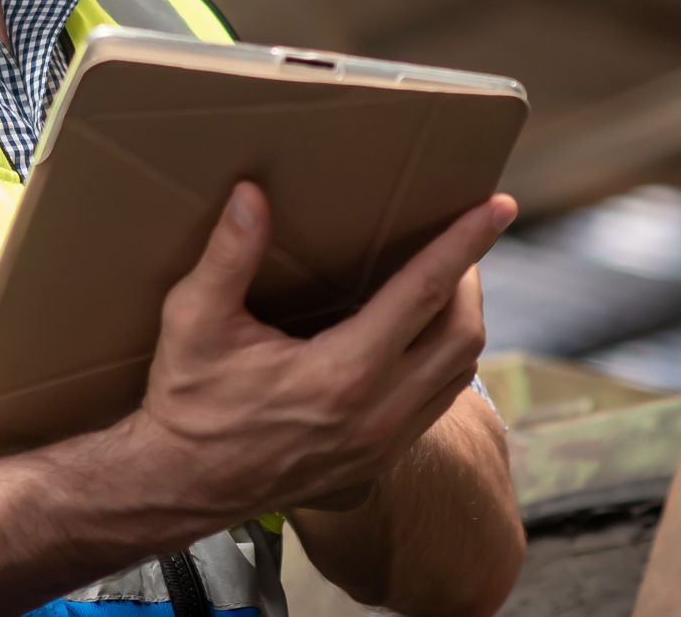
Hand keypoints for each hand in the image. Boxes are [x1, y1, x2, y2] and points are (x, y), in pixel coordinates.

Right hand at [118, 183, 513, 528]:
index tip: (498, 207)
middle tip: (460, 235)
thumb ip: (228, 256)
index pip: (424, 294)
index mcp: (341, 373)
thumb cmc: (188, 401)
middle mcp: (377, 412)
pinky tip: (419, 334)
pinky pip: (437, 401)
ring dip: (462, 319)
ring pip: (458, 372)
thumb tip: (251, 195)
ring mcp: (384, 442)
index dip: (464, 244)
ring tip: (446, 277)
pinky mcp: (379, 458)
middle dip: (471, 276)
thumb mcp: (194, 321)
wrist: (183, 485)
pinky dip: (444, 359)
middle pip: (462, 334)